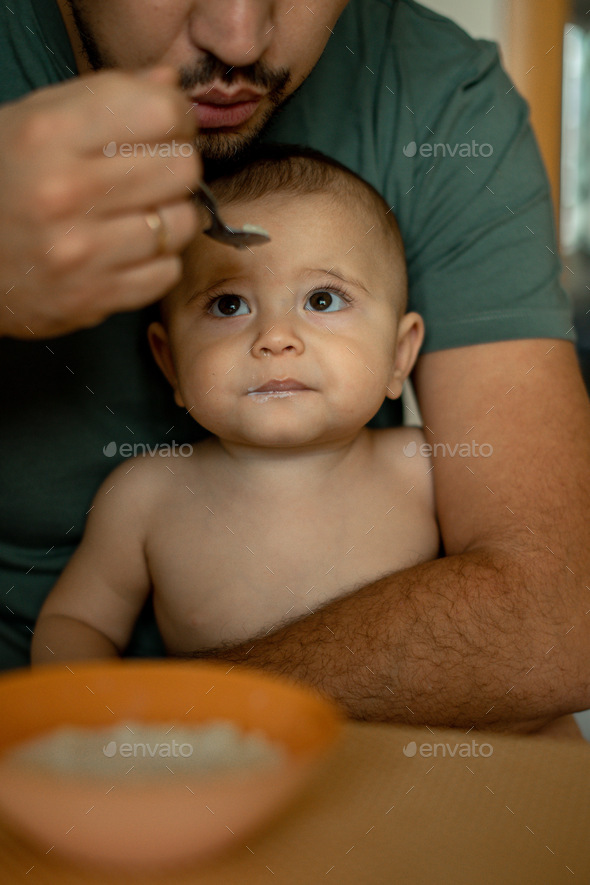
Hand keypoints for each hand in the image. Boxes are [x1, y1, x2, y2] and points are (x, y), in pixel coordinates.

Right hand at [0, 67, 199, 338]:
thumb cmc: (2, 182)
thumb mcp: (34, 122)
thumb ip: (104, 97)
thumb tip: (170, 84)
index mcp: (50, 135)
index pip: (160, 112)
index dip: (176, 115)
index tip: (170, 125)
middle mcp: (67, 192)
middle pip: (181, 168)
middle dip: (178, 166)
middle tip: (158, 172)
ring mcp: (81, 251)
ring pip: (182, 223)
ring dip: (171, 216)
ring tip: (141, 213)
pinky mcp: (93, 297)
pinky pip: (166, 272)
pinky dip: (158, 261)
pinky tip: (131, 250)